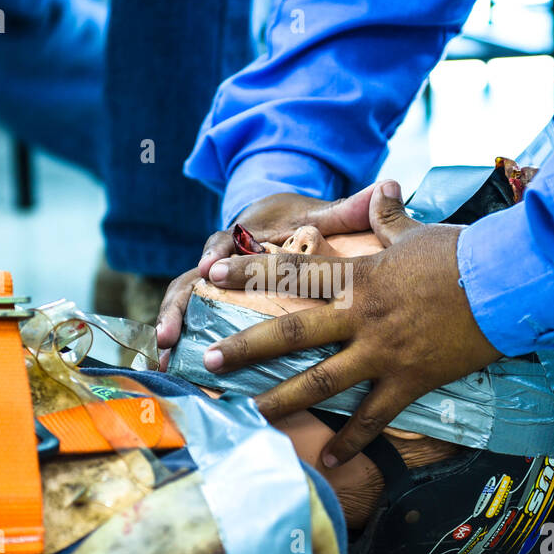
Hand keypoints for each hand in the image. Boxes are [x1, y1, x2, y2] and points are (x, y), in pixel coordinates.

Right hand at [154, 183, 379, 368]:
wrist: (284, 219)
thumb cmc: (305, 220)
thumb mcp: (324, 214)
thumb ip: (349, 209)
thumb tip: (386, 187)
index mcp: (245, 234)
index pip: (224, 242)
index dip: (217, 256)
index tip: (211, 269)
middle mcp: (223, 257)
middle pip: (192, 279)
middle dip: (179, 306)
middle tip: (170, 333)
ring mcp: (214, 282)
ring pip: (186, 301)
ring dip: (173, 326)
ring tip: (167, 356)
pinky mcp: (214, 300)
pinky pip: (193, 319)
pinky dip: (182, 341)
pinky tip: (173, 366)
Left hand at [200, 180, 501, 465]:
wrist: (506, 283)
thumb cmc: (463, 254)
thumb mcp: (419, 233)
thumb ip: (389, 219)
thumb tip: (383, 188)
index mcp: (359, 277)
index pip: (292, 272)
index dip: (249, 273)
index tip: (212, 274)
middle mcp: (361, 316)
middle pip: (291, 333)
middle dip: (246, 347)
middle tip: (209, 361)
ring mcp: (383, 352)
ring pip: (321, 381)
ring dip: (283, 399)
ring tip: (251, 414)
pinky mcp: (409, 380)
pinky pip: (374, 417)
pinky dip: (353, 441)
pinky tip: (331, 460)